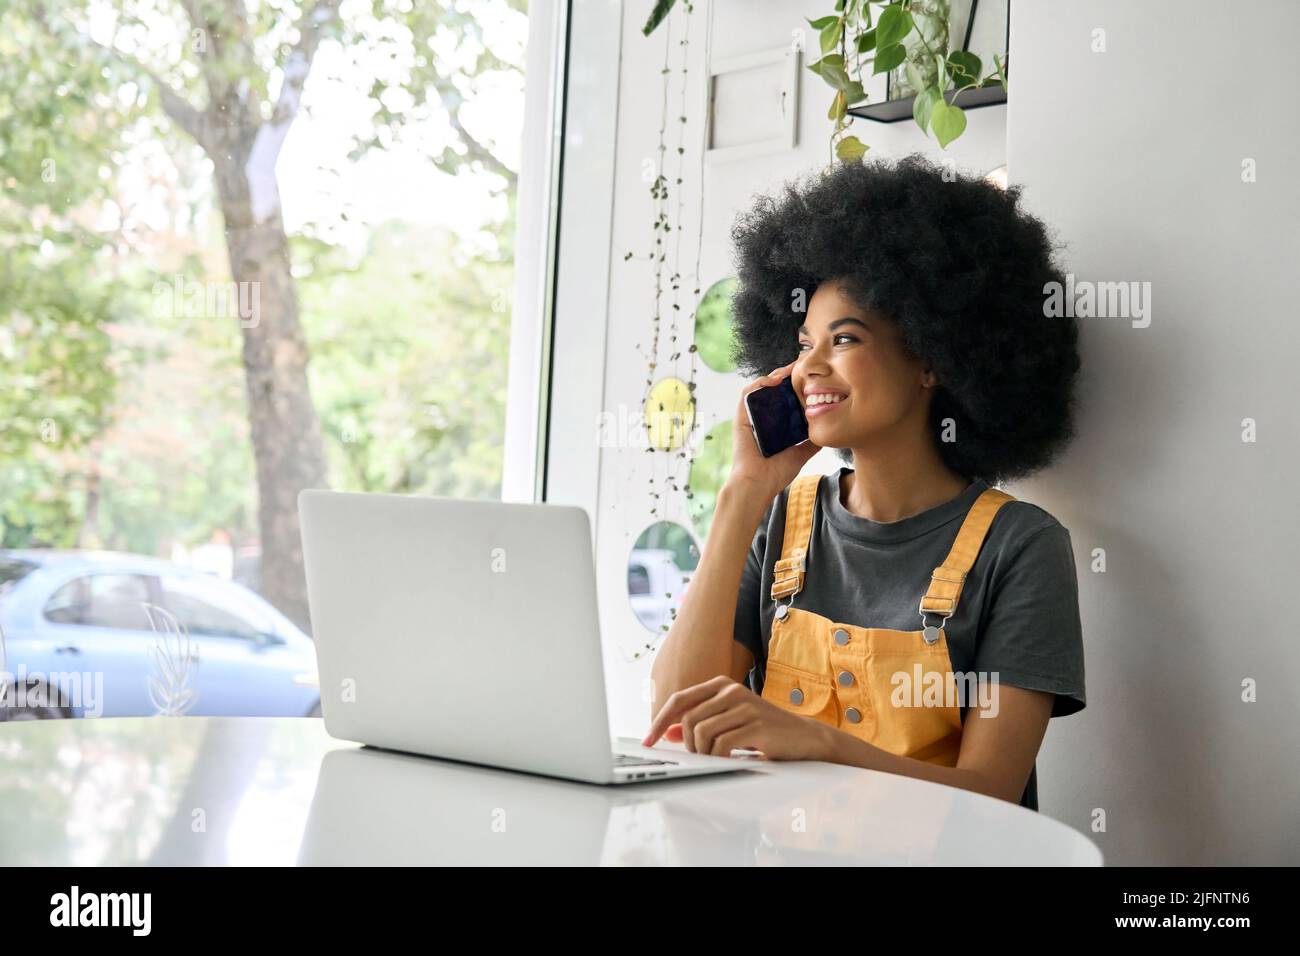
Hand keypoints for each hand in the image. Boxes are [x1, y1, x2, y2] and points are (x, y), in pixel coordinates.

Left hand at [642, 675, 830, 760]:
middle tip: (701, 757)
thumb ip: (701, 723)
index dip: (660, 721)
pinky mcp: (755, 724)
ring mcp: (744, 705)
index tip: (648, 741)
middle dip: (689, 744)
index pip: (679, 700)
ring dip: (704, 753)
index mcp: (721, 685)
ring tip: (718, 759)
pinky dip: (718, 758)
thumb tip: (669, 732)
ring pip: (701, 732)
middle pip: (688, 719)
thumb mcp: (729, 723)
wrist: (804, 738)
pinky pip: (720, 744)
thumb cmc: (764, 731)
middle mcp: (731, 690)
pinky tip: (728, 761)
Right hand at [728, 361, 820, 501]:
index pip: (786, 399)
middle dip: (788, 376)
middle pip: (774, 390)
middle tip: (803, 366)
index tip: (811, 377)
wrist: (757, 484)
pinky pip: (748, 393)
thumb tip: (828, 431)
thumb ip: (812, 442)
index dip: (796, 386)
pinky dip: (759, 383)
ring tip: (790, 369)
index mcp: (775, 425)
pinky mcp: (741, 417)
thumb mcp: (801, 453)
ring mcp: (751, 416)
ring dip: (775, 375)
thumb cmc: (775, 473)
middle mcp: (763, 418)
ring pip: (761, 387)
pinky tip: (774, 380)